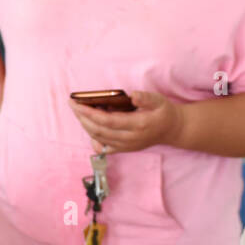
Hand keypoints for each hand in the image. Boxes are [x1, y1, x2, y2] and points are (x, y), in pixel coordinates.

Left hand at [67, 90, 182, 153]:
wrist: (172, 129)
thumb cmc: (163, 112)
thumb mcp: (159, 100)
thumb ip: (146, 98)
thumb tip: (132, 95)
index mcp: (138, 125)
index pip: (107, 121)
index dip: (90, 113)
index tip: (77, 104)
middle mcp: (130, 138)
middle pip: (99, 130)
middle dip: (82, 118)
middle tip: (72, 105)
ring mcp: (126, 146)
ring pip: (99, 138)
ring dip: (85, 126)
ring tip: (77, 112)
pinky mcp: (124, 149)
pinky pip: (104, 148)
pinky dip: (93, 139)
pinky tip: (88, 128)